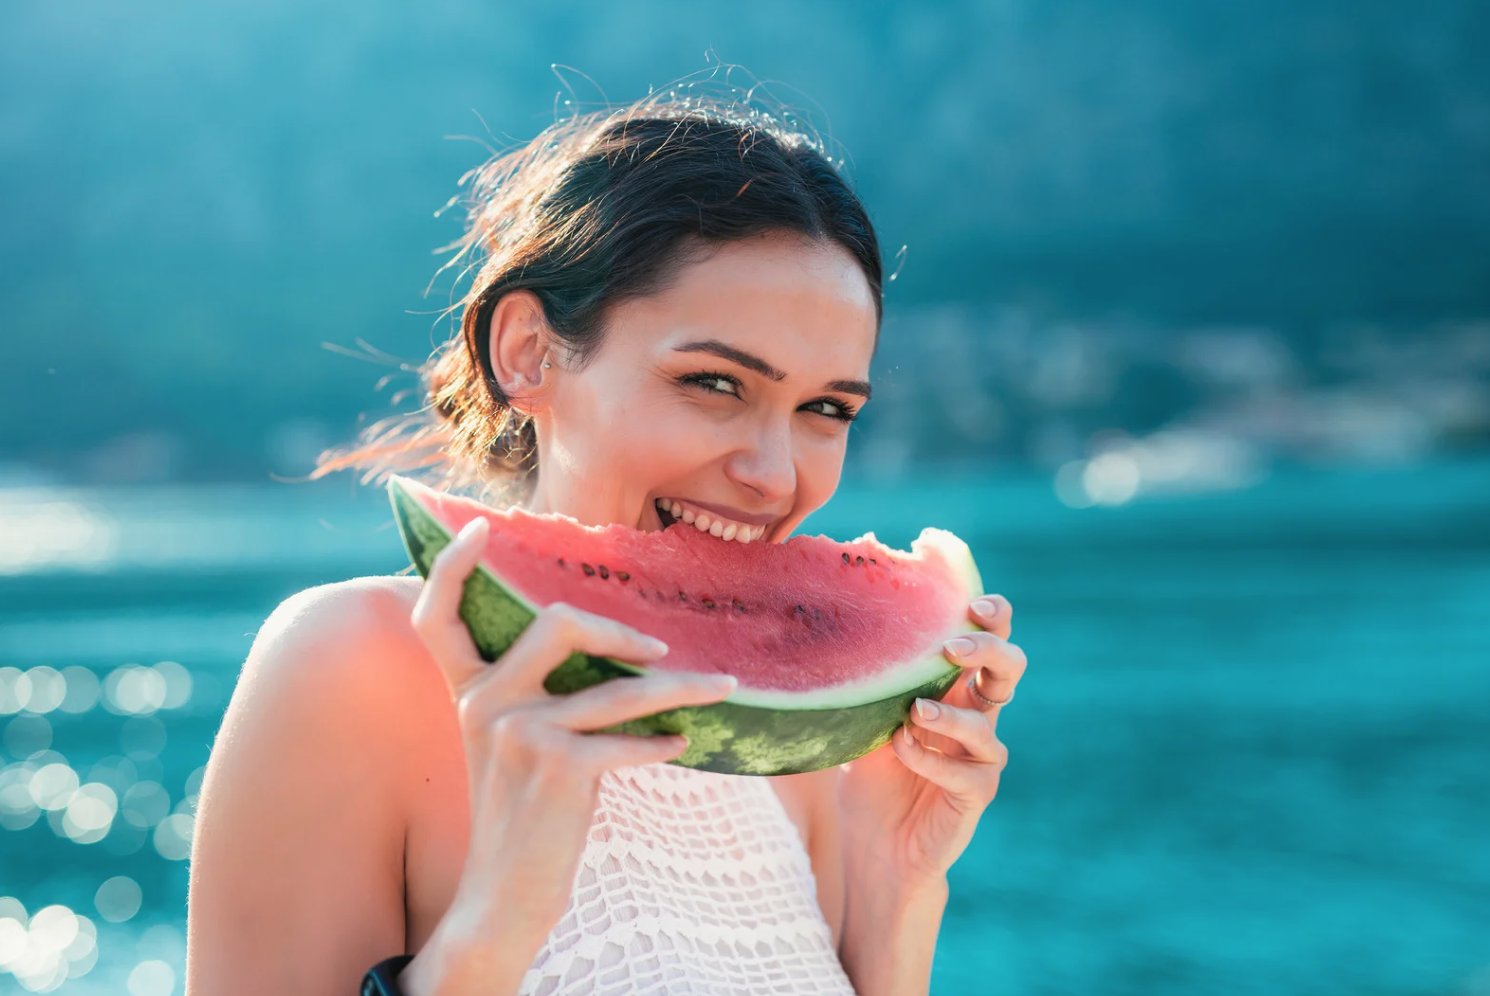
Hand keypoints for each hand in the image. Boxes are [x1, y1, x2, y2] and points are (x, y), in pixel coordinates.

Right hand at [401, 516, 734, 995]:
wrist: (505, 894)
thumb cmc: (524, 811)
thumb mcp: (510, 742)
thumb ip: (533, 690)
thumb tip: (600, 638)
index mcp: (467, 689)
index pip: (437, 615)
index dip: (453, 567)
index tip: (484, 527)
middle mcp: (484, 700)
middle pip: (560, 622)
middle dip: (622, 630)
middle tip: (662, 651)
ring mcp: (518, 730)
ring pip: (620, 687)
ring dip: (683, 689)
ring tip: (724, 688)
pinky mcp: (555, 765)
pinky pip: (628, 739)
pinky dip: (661, 742)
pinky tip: (679, 746)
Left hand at [838, 595, 1024, 884]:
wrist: (875, 845)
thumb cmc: (870, 774)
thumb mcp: (864, 720)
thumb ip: (868, 683)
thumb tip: (835, 634)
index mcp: (954, 688)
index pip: (988, 639)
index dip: (992, 615)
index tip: (969, 603)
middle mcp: (976, 717)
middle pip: (1009, 669)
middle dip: (988, 649)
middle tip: (951, 647)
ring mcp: (980, 758)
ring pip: (987, 725)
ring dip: (950, 715)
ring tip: (914, 711)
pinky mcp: (975, 794)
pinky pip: (966, 773)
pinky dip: (931, 759)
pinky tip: (901, 750)